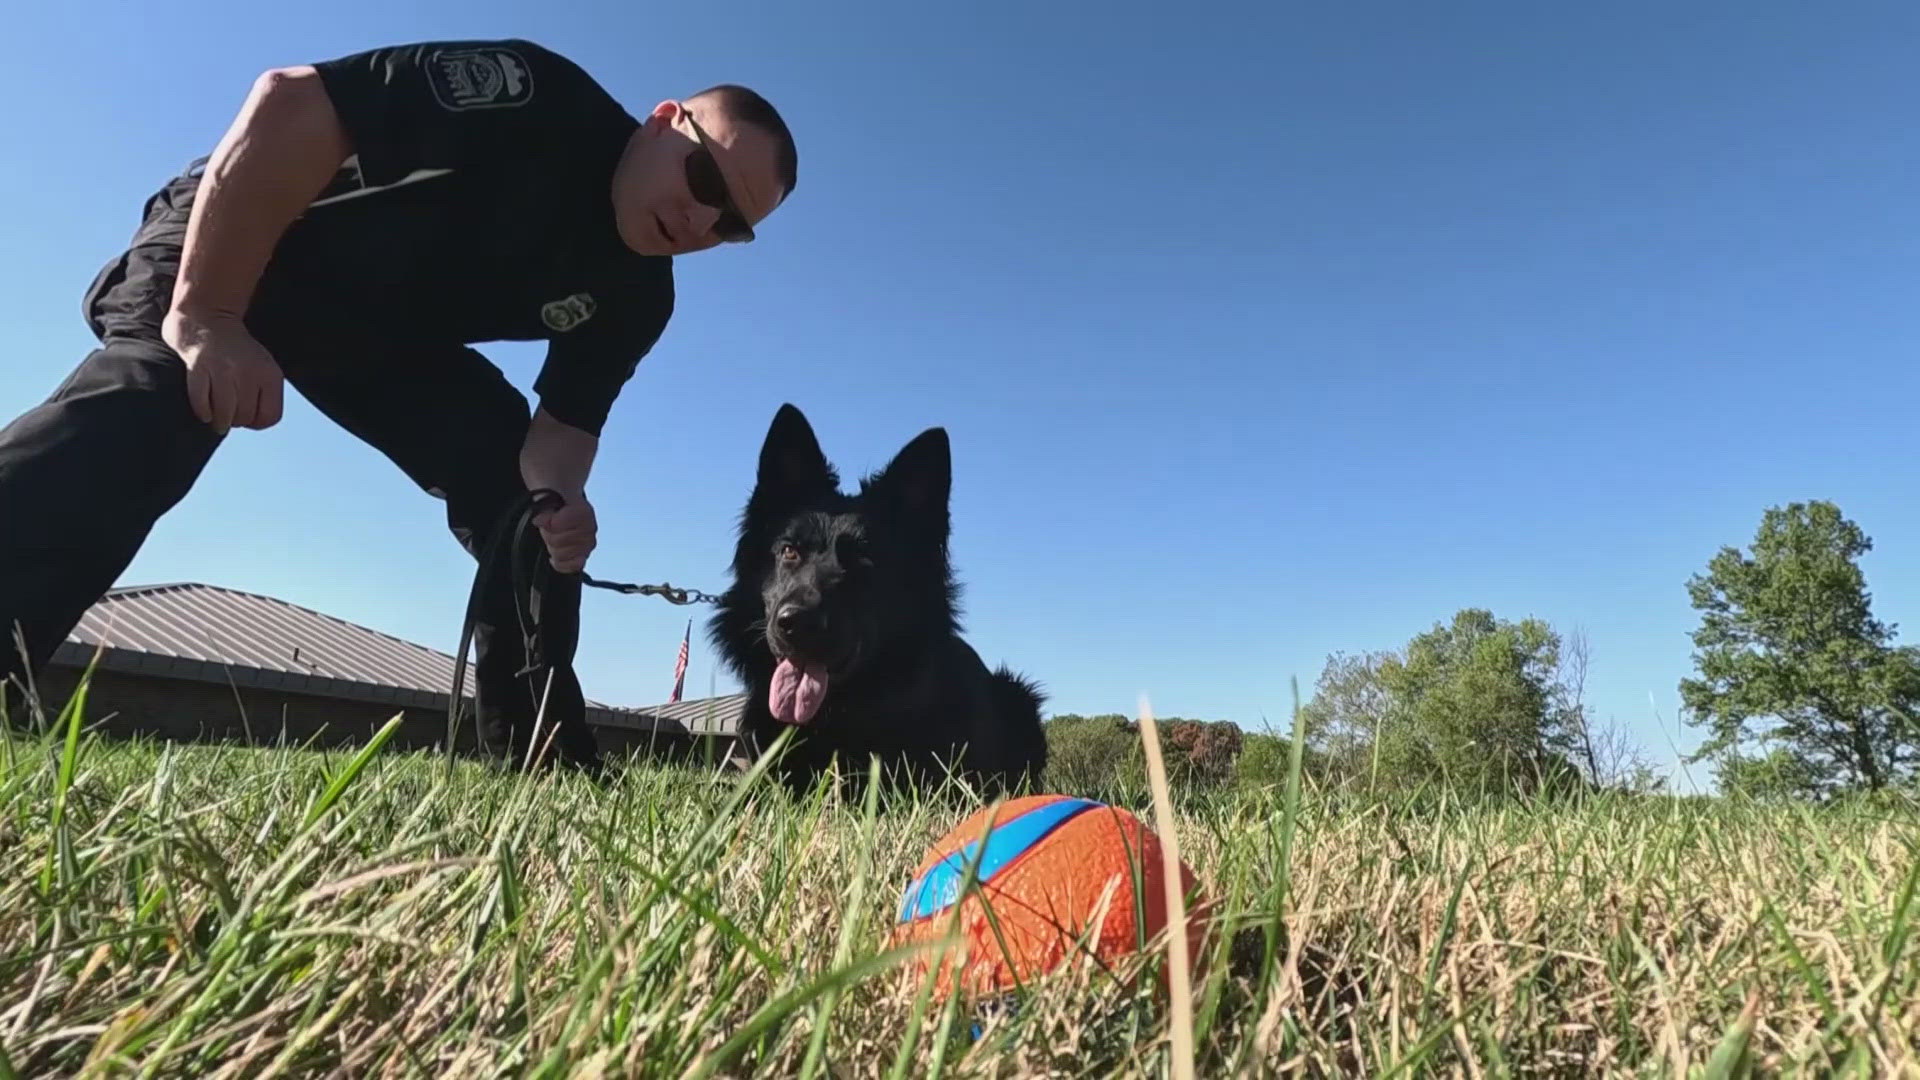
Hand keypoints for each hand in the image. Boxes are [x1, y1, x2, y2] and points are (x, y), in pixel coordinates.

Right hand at [163, 312, 284, 433]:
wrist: (208, 320)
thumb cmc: (237, 352)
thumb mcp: (264, 368)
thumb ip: (265, 395)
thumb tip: (255, 424)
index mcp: (270, 374)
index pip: (270, 417)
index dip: (257, 423)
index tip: (248, 417)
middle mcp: (249, 372)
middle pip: (245, 416)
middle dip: (236, 421)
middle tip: (228, 414)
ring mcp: (223, 369)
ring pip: (225, 414)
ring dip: (219, 422)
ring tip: (216, 419)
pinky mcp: (199, 367)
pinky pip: (201, 402)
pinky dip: (203, 412)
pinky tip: (204, 412)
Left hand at [532, 492, 597, 572]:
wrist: (564, 506)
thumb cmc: (557, 502)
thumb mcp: (549, 496)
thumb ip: (544, 507)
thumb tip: (538, 521)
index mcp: (584, 512)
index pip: (556, 526)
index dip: (547, 522)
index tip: (546, 515)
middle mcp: (591, 529)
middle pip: (557, 542)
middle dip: (549, 535)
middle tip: (551, 527)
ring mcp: (588, 545)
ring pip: (561, 555)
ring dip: (553, 547)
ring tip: (555, 538)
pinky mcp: (584, 557)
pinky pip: (571, 567)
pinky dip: (560, 563)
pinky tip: (555, 555)